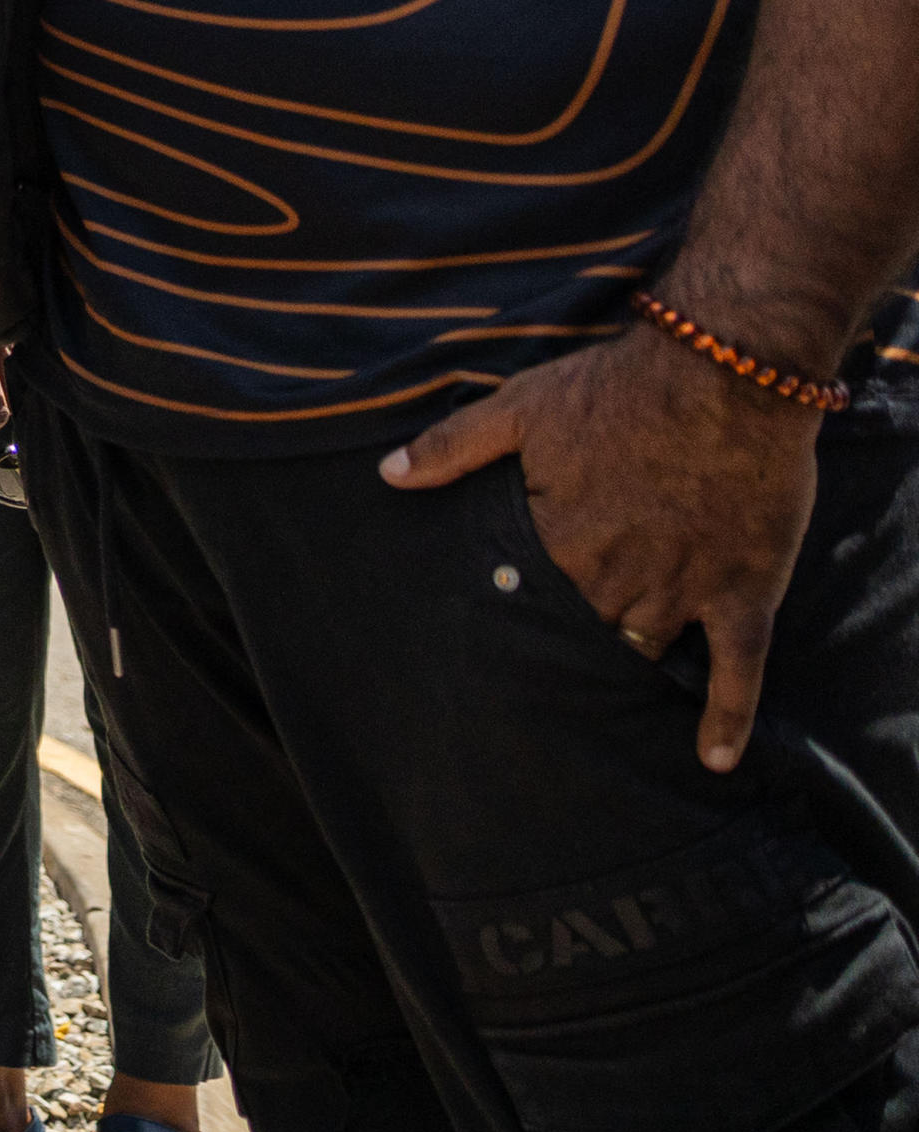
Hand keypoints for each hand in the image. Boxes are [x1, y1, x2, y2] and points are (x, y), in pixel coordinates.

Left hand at [388, 325, 823, 767]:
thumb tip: (387, 475)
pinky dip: (727, 717)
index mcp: (561, 542)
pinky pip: (739, 668)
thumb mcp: (520, 407)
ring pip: (644, 652)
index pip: (522, 602)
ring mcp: (685, 589)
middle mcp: (619, 578)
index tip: (481, 655)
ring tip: (597, 718)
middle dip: (560, 658)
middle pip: (582, 635)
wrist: (726, 372)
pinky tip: (712, 759)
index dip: (509, 622)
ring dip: (621, 677)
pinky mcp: (745, 590)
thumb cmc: (619, 386)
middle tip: (534, 692)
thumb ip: (451, 447)